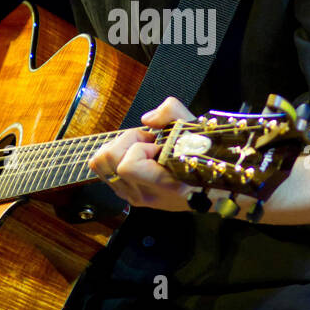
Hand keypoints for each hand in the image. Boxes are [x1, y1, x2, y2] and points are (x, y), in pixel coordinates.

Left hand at [87, 97, 196, 212]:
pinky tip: (133, 155)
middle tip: (147, 142)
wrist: (209, 187)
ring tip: (138, 148)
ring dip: (117, 148)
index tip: (157, 145)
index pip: (128, 166)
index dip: (139, 147)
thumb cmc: (203, 158)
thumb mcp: (194, 127)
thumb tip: (147, 119)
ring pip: (100, 165)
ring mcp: (133, 197)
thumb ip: (171, 112)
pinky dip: (113, 157)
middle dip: (126, 142)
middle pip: (108, 161)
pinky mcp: (126, 195)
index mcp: (164, 184)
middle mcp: (144, 194)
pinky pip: (102, 171)